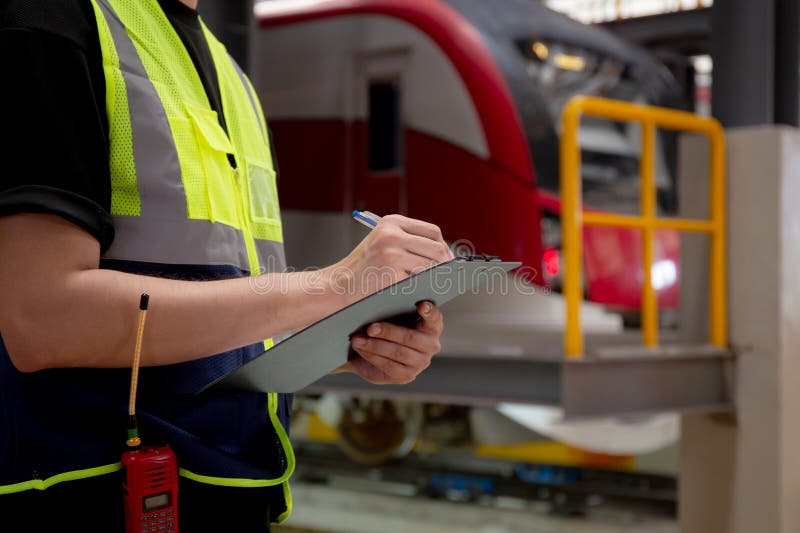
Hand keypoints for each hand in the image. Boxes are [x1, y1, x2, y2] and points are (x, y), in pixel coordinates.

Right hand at [327, 215, 452, 303]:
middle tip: (445, 276)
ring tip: (429, 284)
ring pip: (431, 266)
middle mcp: (392, 233)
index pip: (433, 231)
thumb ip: (409, 241)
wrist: (338, 284)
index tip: (447, 260)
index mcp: (392, 222)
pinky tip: (415, 291)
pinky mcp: (391, 272)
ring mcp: (391, 252)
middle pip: (436, 247)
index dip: (443, 247)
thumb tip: (446, 254)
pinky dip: (420, 287)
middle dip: (444, 264)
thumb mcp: (383, 243)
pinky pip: (419, 281)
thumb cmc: (365, 267)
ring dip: (433, 277)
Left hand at [334, 301, 443, 383]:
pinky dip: (372, 356)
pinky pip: (389, 366)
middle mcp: (431, 344)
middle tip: (370, 327)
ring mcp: (421, 362)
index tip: (421, 305)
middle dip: (389, 332)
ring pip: (398, 353)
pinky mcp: (407, 375)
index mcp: (432, 325)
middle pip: (411, 338)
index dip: (429, 312)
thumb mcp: (388, 312)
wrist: (367, 349)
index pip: (434, 318)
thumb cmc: (381, 323)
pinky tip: (360, 348)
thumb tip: (381, 287)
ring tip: (356, 339)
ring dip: (375, 345)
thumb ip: (392, 303)